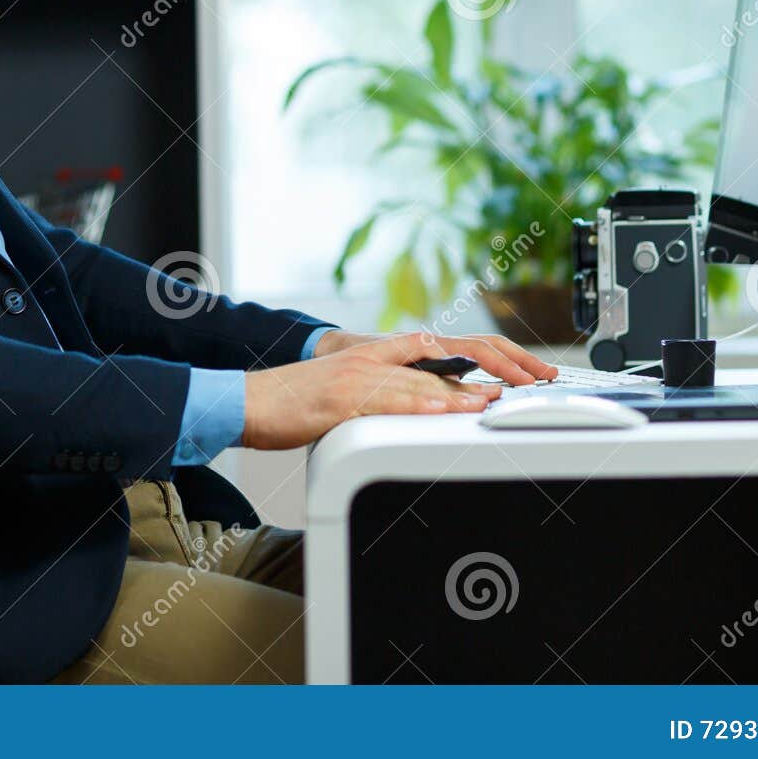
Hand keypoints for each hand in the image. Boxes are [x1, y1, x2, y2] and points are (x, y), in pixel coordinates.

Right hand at [243, 331, 506, 450]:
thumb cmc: (290, 403)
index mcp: (368, 356)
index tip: (498, 371)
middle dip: (473, 376)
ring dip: (456, 393)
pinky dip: (417, 406)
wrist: (246, 402)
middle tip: (511, 385)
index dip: (466, 358)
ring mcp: (354, 378)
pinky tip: (440, 409)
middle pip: (431, 365)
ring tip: (489, 400)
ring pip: (415, 383)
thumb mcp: (340, 389)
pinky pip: (386, 403)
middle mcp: (366, 360)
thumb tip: (408, 405)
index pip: (427, 349)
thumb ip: (375, 391)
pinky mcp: (340, 400)